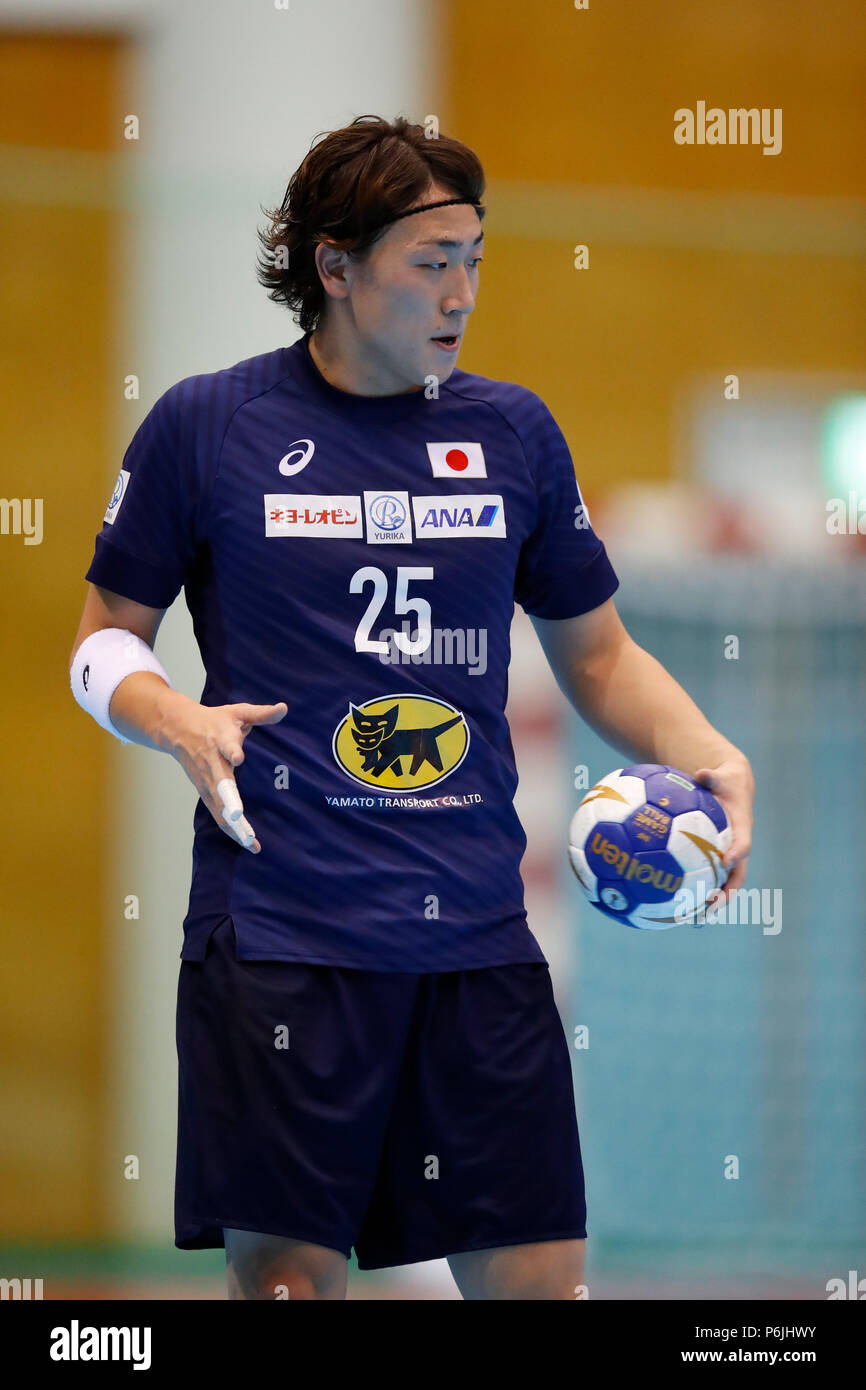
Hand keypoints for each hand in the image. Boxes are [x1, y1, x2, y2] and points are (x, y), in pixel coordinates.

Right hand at [167, 698, 287, 852]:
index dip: (233, 751)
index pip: (227, 747)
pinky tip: (247, 843)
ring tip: (252, 842)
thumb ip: (262, 714)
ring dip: (234, 825)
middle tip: (239, 816)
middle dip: (229, 801)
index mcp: (221, 741)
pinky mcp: (205, 793)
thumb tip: (284, 708)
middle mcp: (212, 764)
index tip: (239, 757)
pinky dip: (231, 830)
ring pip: (219, 807)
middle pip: (221, 785)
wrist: (178, 729)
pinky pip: (218, 815)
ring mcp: (207, 782)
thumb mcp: (238, 712)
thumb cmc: (214, 721)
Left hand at [693, 753, 754, 905]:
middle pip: (735, 876)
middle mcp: (735, 847)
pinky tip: (672, 906)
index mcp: (742, 828)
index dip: (737, 852)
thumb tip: (702, 772)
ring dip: (710, 903)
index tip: (726, 860)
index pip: (743, 843)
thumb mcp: (721, 775)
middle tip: (710, 908)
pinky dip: (693, 892)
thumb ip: (713, 777)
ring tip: (692, 920)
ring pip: (721, 885)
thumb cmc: (723, 780)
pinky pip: (704, 878)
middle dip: (726, 895)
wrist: (730, 787)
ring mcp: (725, 856)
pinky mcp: (713, 860)